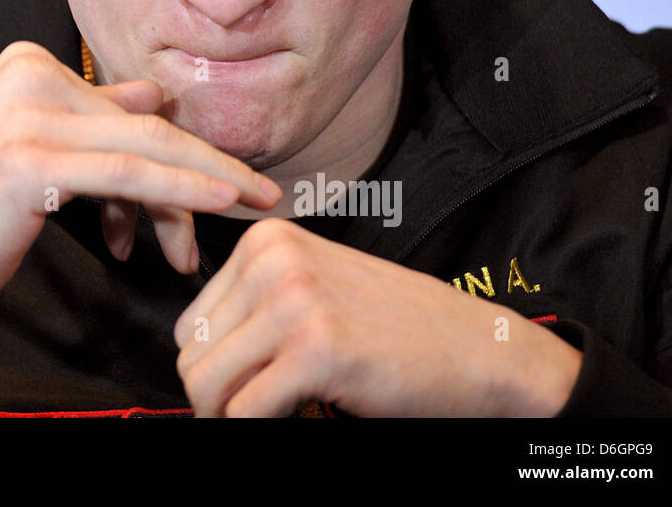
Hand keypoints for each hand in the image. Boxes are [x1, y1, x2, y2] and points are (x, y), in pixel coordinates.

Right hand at [0, 40, 281, 354]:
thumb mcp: (34, 151)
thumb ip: (92, 117)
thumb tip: (150, 96)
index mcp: (26, 64)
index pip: (127, 107)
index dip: (179, 152)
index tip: (225, 183)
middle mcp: (25, 75)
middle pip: (142, 126)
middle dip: (208, 163)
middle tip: (263, 189)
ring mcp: (25, 114)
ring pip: (144, 148)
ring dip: (207, 181)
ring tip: (253, 203)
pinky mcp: (28, 159)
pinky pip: (126, 174)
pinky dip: (180, 189)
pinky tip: (219, 200)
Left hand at [174, 218, 582, 415]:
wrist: (480, 350)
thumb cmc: (396, 327)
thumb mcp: (312, 288)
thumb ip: (254, 305)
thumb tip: (192, 353)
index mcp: (265, 241)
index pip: (191, 322)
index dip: (212, 368)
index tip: (248, 387)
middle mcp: (272, 260)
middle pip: (191, 353)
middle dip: (216, 396)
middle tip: (257, 413)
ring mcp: (292, 301)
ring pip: (205, 384)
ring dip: (228, 417)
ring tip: (270, 418)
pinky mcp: (315, 349)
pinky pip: (243, 411)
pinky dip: (255, 430)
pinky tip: (296, 421)